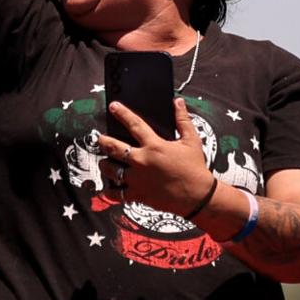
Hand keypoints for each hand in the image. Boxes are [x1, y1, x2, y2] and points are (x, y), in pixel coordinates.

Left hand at [99, 98, 215, 217]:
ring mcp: (137, 179)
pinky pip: (116, 194)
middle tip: (101, 139)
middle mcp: (142, 161)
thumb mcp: (192, 141)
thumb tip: (178, 102)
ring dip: (105, 165)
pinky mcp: (138, 195)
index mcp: (154, 146)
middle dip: (103, 141)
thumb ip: (183, 120)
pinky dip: (109, 191)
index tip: (113, 107)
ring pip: (110, 170)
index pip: (134, 124)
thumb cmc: (195, 169)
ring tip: (105, 162)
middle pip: (113, 147)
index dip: (122, 113)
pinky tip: (107, 188)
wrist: (199, 197)